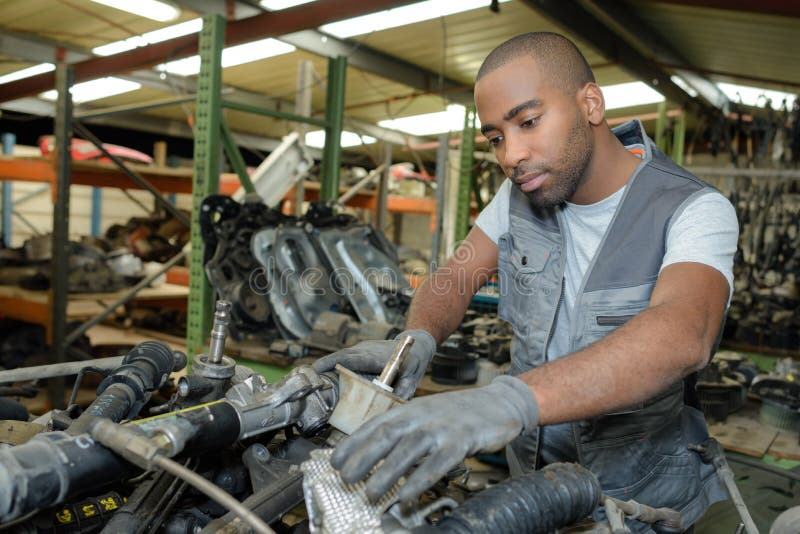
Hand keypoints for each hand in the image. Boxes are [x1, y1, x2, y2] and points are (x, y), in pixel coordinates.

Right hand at [312, 329, 435, 398]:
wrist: (417, 343)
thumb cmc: (414, 362)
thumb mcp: (412, 377)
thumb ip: (403, 391)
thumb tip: (393, 409)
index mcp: (376, 356)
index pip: (352, 357)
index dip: (333, 362)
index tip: (316, 369)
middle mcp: (365, 350)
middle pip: (340, 356)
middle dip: (323, 366)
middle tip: (306, 379)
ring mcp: (361, 350)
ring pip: (340, 357)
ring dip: (325, 367)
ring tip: (309, 382)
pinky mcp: (359, 353)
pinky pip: (343, 359)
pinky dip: (332, 367)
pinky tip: (322, 380)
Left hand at [330, 375, 539, 503]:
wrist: (498, 404)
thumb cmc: (457, 415)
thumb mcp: (426, 416)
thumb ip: (403, 433)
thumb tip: (375, 458)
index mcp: (410, 409)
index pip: (375, 424)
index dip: (353, 443)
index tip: (335, 461)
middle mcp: (422, 415)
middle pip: (386, 434)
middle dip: (362, 457)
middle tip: (345, 478)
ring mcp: (441, 427)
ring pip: (408, 448)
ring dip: (386, 471)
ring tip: (371, 492)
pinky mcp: (462, 440)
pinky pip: (438, 462)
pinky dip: (421, 479)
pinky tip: (407, 494)